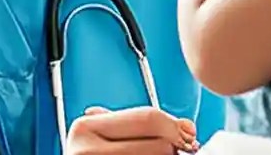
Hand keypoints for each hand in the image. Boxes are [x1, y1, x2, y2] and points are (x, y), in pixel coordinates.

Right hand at [65, 106, 199, 153]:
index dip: (174, 126)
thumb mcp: (99, 139)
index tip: (186, 133)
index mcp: (84, 128)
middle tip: (170, 153)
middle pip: (159, 144)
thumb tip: (185, 126)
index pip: (147, 118)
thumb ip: (133, 125)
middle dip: (172, 149)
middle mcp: (87, 151)